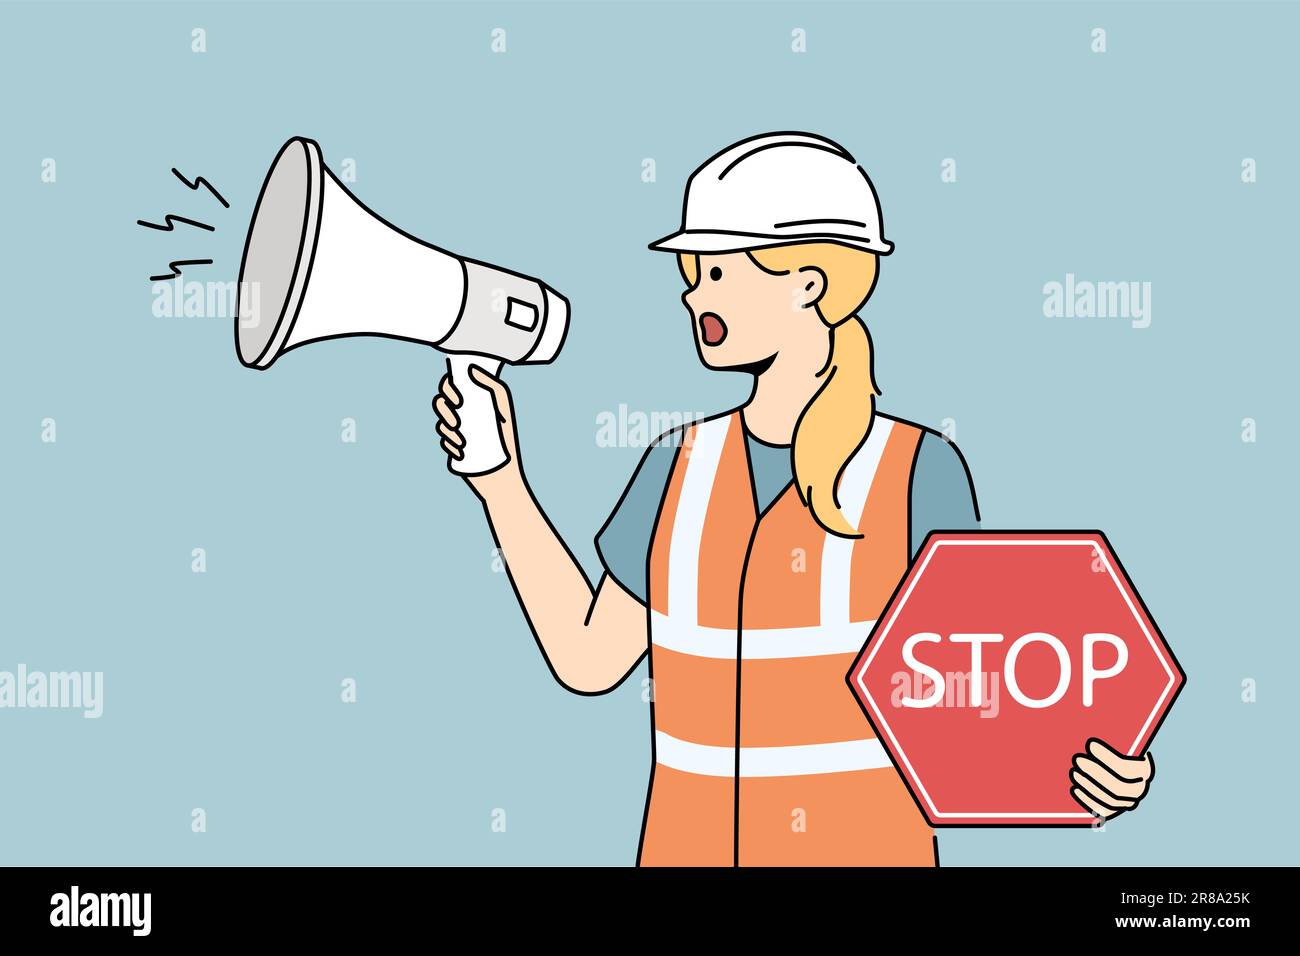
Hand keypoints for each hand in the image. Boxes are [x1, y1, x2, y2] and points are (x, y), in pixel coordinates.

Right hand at [434, 365, 523, 501]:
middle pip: (441, 403)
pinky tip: (460, 450)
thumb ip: (493, 386)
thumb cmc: (506, 436)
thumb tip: (472, 369)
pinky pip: (443, 441)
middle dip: (445, 411)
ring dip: (446, 430)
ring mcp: (456, 430)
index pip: (451, 386)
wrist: (503, 470)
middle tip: (457, 420)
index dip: (448, 388)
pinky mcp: (452, 446)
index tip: (458, 399)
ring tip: (461, 440)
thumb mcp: (503, 407)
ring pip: (440, 423)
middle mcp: (461, 413)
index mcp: (471, 400)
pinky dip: (449, 445)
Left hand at [1069, 737, 1154, 819]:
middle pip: (1119, 786)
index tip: (1090, 744)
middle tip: (1078, 759)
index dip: (1107, 757)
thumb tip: (1094, 717)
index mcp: (1144, 768)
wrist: (1108, 765)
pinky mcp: (1115, 809)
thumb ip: (1109, 731)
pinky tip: (1075, 788)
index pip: (1127, 766)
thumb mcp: (1114, 735)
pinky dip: (1088, 801)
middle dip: (1095, 772)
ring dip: (1090, 786)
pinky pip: (1104, 810)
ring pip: (1112, 800)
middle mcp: (1140, 787)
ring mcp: (1128, 800)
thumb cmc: (1112, 744)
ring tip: (1074, 772)